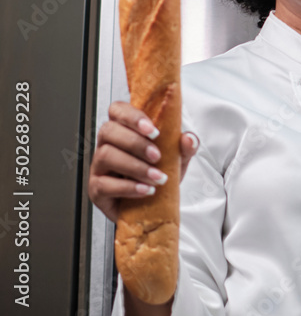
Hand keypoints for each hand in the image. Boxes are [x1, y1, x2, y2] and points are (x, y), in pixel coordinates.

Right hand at [88, 101, 198, 222]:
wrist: (156, 205)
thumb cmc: (161, 173)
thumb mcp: (178, 158)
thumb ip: (185, 147)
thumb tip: (189, 139)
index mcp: (124, 130)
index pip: (117, 110)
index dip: (132, 116)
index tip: (154, 131)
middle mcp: (107, 144)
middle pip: (108, 131)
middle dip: (135, 143)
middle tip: (157, 156)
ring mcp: (98, 167)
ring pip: (105, 155)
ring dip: (135, 166)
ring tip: (157, 178)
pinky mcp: (96, 189)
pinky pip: (103, 184)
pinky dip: (127, 187)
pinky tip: (145, 190)